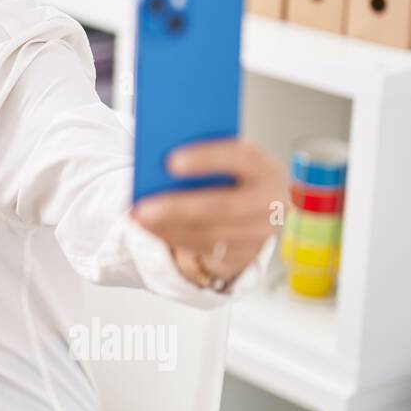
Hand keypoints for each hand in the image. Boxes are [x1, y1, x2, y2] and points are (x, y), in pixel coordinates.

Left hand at [132, 138, 284, 286]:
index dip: (207, 159)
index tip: (170, 162)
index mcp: (266, 168)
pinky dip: (174, 236)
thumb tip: (160, 160)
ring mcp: (261, 232)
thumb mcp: (224, 162)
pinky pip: (204, 248)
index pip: (242, 158)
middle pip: (224, 205)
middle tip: (142, 206)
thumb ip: (203, 157)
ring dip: (170, 226)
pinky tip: (149, 227)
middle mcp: (271, 201)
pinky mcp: (245, 254)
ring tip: (138, 217)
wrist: (253, 211)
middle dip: (180, 206)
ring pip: (212, 233)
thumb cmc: (228, 175)